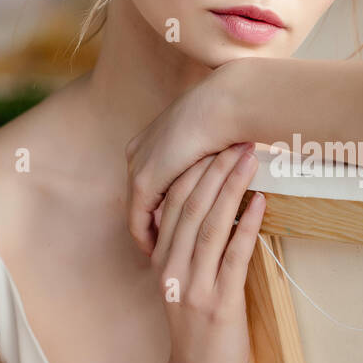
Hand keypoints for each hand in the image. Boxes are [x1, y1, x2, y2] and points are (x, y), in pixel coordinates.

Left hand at [126, 66, 240, 255]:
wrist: (223, 107)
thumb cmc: (227, 123)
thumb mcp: (210, 147)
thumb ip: (203, 165)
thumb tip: (216, 180)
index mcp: (148, 143)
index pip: (147, 184)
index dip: (158, 206)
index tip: (169, 224)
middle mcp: (135, 155)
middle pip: (138, 199)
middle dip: (149, 224)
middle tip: (162, 247)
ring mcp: (136, 168)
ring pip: (135, 212)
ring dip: (148, 234)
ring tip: (161, 255)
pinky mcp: (144, 182)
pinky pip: (138, 220)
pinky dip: (147, 238)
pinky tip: (157, 253)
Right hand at [151, 141, 264, 362]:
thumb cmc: (198, 332)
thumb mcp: (185, 285)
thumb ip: (190, 250)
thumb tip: (215, 207)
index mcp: (163, 261)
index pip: (173, 204)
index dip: (193, 171)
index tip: (213, 143)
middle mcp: (174, 270)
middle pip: (191, 208)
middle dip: (213, 170)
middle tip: (235, 139)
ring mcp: (195, 287)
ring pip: (210, 227)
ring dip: (231, 189)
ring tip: (249, 159)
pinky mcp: (219, 304)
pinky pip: (233, 257)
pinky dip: (246, 227)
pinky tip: (259, 203)